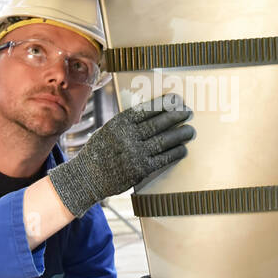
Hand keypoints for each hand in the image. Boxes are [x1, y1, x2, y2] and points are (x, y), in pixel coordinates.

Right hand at [47, 94, 193, 216]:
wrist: (87, 177)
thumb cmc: (99, 151)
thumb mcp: (109, 130)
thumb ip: (128, 123)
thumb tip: (153, 113)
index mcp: (119, 123)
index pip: (147, 109)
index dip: (164, 103)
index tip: (176, 99)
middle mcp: (127, 137)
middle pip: (158, 123)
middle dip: (176, 116)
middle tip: (188, 112)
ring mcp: (134, 153)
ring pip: (164, 140)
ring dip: (180, 134)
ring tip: (191, 130)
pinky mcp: (140, 170)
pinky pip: (163, 159)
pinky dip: (175, 152)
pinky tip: (183, 148)